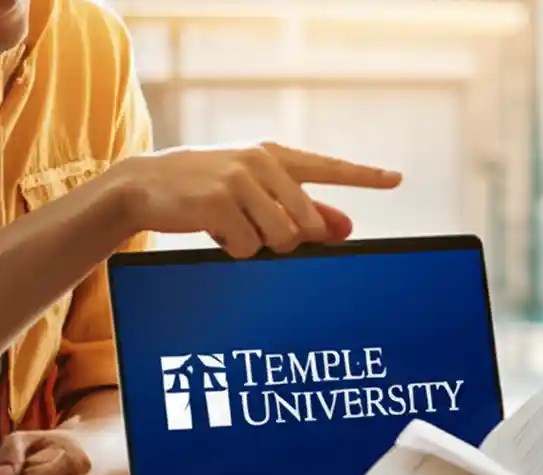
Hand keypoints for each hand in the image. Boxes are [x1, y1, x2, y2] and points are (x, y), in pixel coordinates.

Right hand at [106, 141, 402, 257]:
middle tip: (256, 229)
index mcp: (276, 157)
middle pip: (306, 223)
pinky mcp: (216, 203)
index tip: (397, 179)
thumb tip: (347, 228)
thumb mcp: (257, 193)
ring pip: (280, 238)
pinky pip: (246, 248)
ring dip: (258, 245)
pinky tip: (212, 230)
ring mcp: (238, 180)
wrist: (145, 185)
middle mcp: (261, 162)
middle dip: (288, 239)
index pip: (329, 167)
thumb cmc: (209, 190)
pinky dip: (233, 250)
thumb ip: (304, 209)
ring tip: (231, 226)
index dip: (365, 176)